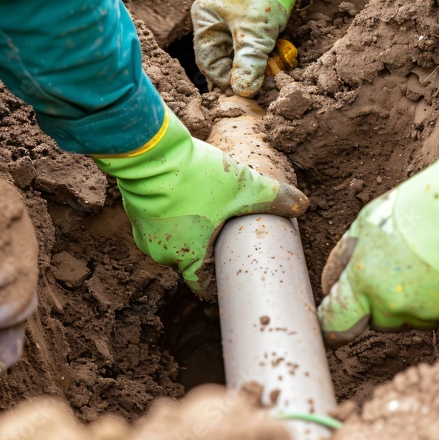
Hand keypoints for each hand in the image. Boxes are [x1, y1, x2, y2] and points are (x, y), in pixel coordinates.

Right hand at [94, 108, 307, 297]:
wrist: (148, 154)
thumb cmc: (194, 178)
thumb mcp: (243, 187)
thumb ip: (274, 197)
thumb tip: (304, 204)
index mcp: (189, 257)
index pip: (202, 285)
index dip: (216, 283)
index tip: (227, 274)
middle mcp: (163, 254)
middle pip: (189, 260)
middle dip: (205, 250)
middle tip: (223, 234)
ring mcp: (145, 235)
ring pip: (172, 240)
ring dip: (187, 231)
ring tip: (205, 212)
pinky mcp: (135, 214)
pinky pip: (157, 223)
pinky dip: (171, 216)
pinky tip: (183, 198)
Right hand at [192, 0, 319, 96]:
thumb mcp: (254, 33)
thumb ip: (248, 63)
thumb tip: (243, 92)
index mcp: (206, 22)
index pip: (209, 62)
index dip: (226, 80)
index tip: (246, 92)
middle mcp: (217, 21)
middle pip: (227, 58)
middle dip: (245, 72)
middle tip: (263, 83)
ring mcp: (236, 19)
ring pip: (244, 52)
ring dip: (259, 63)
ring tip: (274, 70)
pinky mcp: (254, 18)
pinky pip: (257, 42)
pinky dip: (267, 51)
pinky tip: (279, 56)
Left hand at [317, 127, 438, 346]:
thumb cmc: (418, 206)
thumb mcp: (366, 223)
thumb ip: (343, 260)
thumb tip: (332, 285)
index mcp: (363, 282)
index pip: (335, 325)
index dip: (331, 327)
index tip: (331, 328)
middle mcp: (393, 305)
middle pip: (376, 320)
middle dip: (378, 301)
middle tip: (394, 265)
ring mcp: (428, 313)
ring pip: (408, 318)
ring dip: (409, 300)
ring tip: (424, 261)